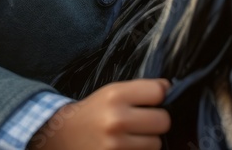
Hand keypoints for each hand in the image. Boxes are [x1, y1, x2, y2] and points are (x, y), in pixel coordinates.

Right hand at [29, 79, 170, 149]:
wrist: (61, 136)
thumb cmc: (92, 112)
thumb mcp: (111, 92)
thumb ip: (140, 90)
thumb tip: (170, 88)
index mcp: (115, 95)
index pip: (159, 92)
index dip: (159, 96)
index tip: (152, 100)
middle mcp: (116, 120)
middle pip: (163, 121)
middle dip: (156, 121)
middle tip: (144, 121)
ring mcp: (115, 145)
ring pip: (156, 144)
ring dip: (149, 141)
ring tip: (132, 137)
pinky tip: (127, 147)